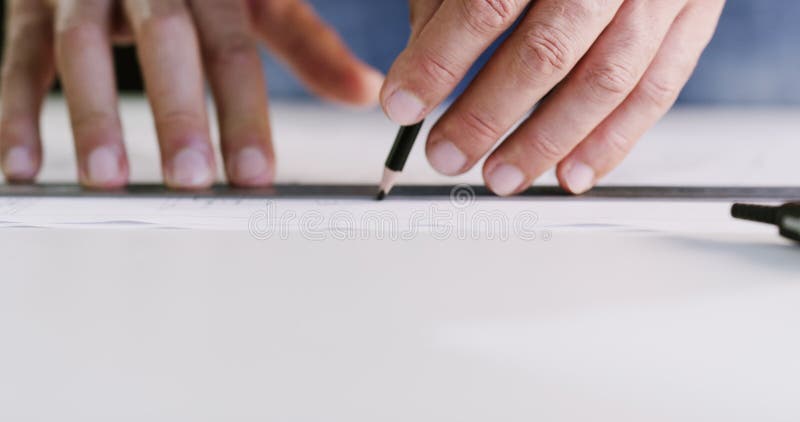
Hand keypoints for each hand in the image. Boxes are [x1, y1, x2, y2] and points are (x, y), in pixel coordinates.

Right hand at [0, 0, 381, 187]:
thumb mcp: (255, 0)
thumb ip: (305, 45)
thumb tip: (362, 92)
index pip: (234, 50)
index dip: (245, 115)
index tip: (254, 177)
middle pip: (167, 42)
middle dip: (178, 112)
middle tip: (190, 180)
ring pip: (83, 47)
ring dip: (94, 116)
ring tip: (109, 179)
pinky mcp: (27, 6)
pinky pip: (18, 59)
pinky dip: (14, 113)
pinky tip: (23, 167)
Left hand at [382, 0, 725, 195]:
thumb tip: (424, 70)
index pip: (487, 5)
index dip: (438, 61)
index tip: (403, 105)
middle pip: (546, 52)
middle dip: (486, 116)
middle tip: (446, 154)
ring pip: (605, 81)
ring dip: (546, 143)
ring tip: (500, 177)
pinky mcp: (695, 14)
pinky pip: (657, 89)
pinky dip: (612, 142)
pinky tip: (571, 174)